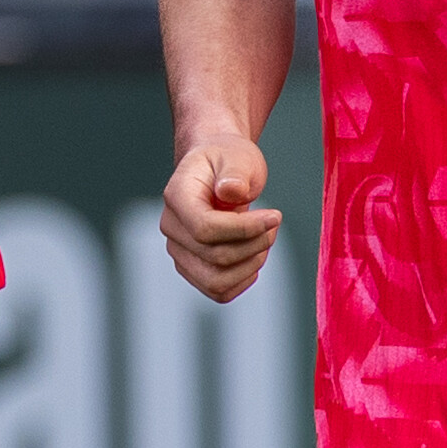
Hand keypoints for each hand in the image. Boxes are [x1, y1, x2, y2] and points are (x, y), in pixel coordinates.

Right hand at [158, 133, 279, 301]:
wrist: (219, 171)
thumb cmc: (229, 161)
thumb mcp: (238, 157)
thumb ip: (234, 173)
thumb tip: (231, 192)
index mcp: (176, 196)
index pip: (204, 228)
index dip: (244, 229)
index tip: (275, 216)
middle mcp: (171, 227)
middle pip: (215, 257)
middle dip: (255, 244)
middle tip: (274, 223)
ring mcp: (179, 250)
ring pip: (216, 281)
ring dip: (250, 264)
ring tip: (265, 239)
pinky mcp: (192, 267)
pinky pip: (218, 290)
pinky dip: (243, 279)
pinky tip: (254, 255)